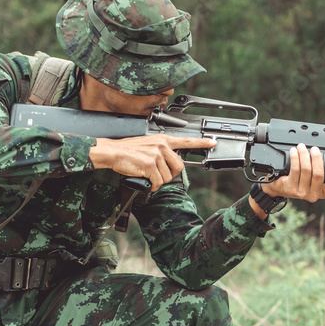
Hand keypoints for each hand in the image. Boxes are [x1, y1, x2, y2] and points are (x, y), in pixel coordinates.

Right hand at [89, 134, 215, 191]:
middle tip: (157, 174)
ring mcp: (156, 155)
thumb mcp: (148, 145)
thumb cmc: (128, 151)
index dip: (201, 143)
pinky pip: (158, 182)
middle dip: (169, 175)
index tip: (212, 142)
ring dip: (158, 180)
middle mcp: (162, 146)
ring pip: (167, 177)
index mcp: (162, 140)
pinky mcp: (150, 165)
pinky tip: (145, 179)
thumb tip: (169, 165)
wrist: (113, 152)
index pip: (185, 140)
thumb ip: (161, 152)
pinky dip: (152, 185)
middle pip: (179, 167)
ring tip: (148, 174)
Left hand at [261, 144, 324, 201]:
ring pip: (306, 170)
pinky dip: (295, 158)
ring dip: (304, 155)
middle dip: (317, 158)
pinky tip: (294, 152)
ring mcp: (301, 193)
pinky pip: (295, 169)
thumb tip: (322, 154)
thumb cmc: (298, 181)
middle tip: (314, 149)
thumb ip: (319, 171)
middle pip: (318, 174)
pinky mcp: (290, 188)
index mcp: (322, 192)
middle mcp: (313, 195)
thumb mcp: (312, 180)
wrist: (279, 188)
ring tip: (302, 147)